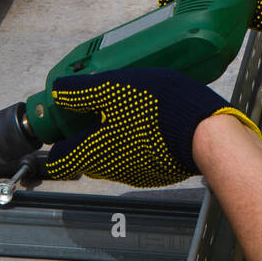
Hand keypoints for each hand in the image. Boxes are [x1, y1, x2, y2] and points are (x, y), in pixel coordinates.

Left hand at [37, 68, 260, 187]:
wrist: (205, 130)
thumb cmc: (156, 107)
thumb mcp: (115, 87)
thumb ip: (83, 91)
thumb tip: (58, 91)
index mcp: (94, 152)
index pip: (60, 162)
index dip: (56, 144)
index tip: (61, 126)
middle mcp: (112, 169)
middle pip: (87, 157)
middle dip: (86, 136)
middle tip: (95, 109)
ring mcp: (138, 173)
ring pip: (114, 157)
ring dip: (113, 137)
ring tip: (126, 108)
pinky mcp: (160, 171)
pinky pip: (139, 157)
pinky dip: (137, 141)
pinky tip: (149, 120)